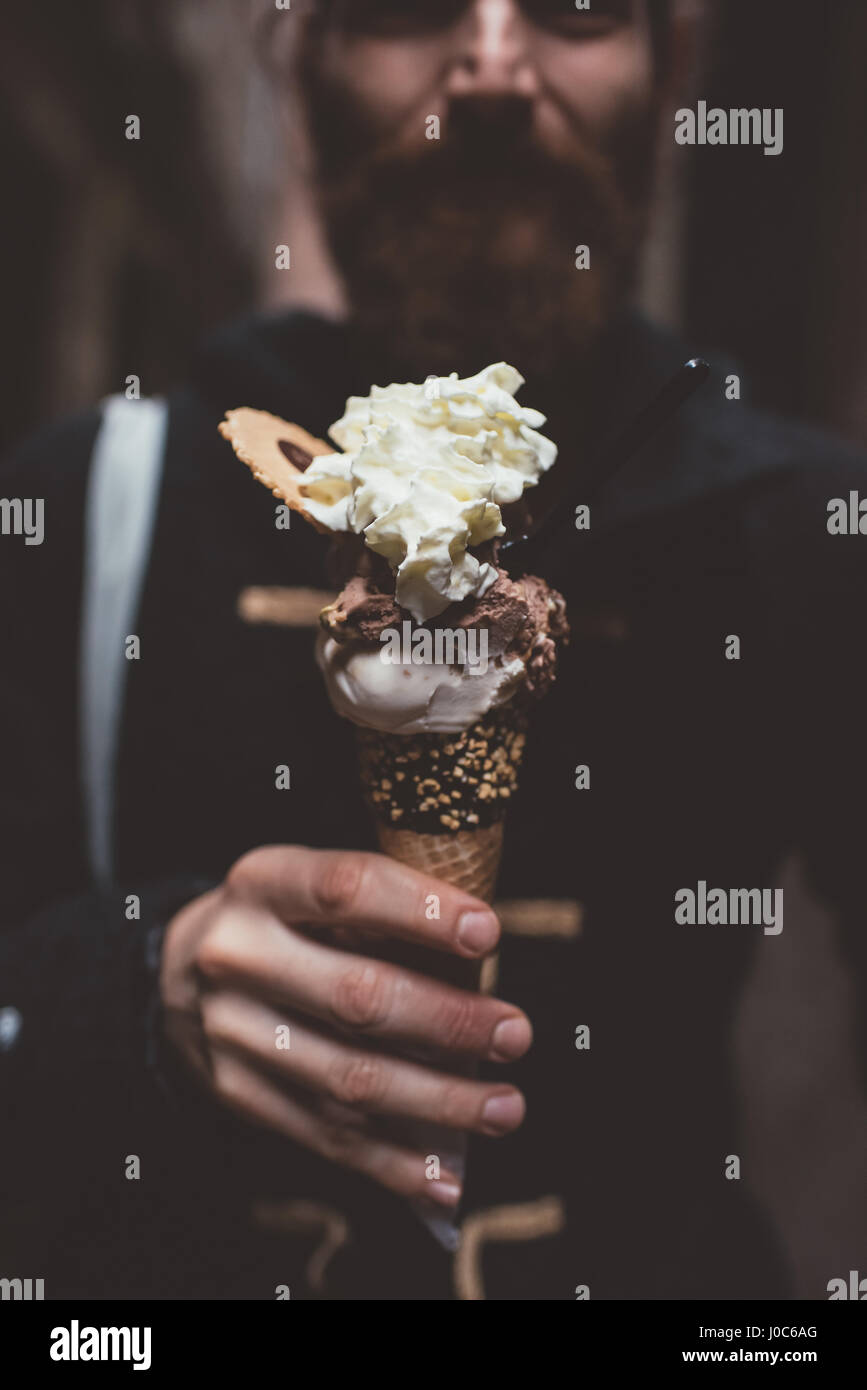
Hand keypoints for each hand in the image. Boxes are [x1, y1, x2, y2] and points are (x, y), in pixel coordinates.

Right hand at [160, 846, 531, 1209]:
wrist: (173, 975)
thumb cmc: (279, 921)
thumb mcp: (306, 886)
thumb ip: (377, 909)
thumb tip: (482, 955)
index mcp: (262, 883)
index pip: (346, 888)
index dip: (421, 911)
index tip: (489, 932)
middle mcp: (237, 955)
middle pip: (355, 996)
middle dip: (448, 1022)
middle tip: (514, 1034)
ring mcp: (231, 1032)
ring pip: (348, 1079)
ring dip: (438, 1102)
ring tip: (503, 1106)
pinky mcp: (237, 1093)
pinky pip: (325, 1137)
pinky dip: (393, 1163)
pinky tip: (447, 1172)